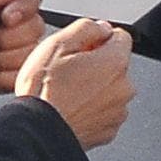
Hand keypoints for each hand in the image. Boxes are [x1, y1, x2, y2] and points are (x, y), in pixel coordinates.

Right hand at [19, 14, 130, 146]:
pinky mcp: (108, 131)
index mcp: (115, 63)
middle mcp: (123, 88)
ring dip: (93, 87)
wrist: (37, 132)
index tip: (82, 47)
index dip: (97, 38)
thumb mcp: (57, 44)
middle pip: (115, 64)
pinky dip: (90, 108)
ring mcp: (118, 112)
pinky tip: (70, 108)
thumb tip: (101, 28)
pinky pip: (103, 111)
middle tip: (68, 71)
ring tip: (66, 92)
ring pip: (109, 89)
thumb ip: (86, 28)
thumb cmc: (43, 92)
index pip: (120, 37)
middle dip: (96, 64)